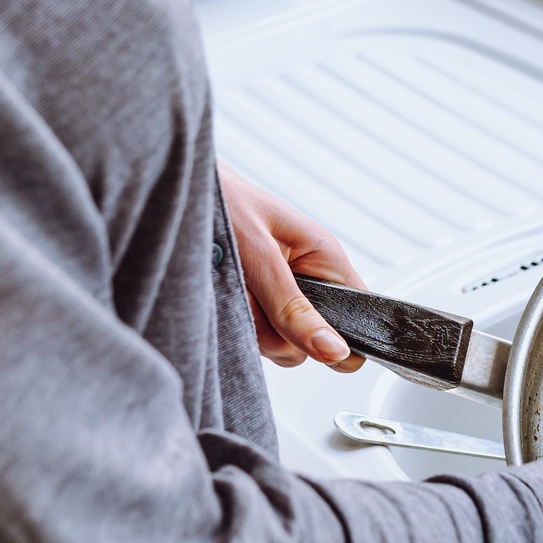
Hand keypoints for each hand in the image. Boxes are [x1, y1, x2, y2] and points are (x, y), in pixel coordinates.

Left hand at [218, 162, 366, 371]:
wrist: (181, 192)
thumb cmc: (223, 202)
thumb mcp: (259, 256)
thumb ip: (293, 308)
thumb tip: (334, 350)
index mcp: (325, 258)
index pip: (360, 313)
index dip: (344, 339)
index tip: (309, 339)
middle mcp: (309, 280)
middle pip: (314, 341)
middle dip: (280, 334)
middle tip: (252, 299)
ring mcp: (282, 296)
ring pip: (282, 344)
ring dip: (251, 327)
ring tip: (232, 288)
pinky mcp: (257, 305)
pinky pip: (256, 336)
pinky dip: (236, 325)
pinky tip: (224, 297)